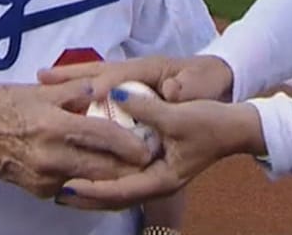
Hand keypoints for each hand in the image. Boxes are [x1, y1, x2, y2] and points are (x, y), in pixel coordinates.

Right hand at [0, 80, 156, 199]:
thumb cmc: (7, 108)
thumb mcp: (41, 91)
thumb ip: (75, 89)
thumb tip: (105, 86)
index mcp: (54, 125)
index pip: (101, 136)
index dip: (128, 143)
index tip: (148, 146)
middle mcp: (52, 155)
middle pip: (103, 167)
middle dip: (129, 167)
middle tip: (150, 159)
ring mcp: (46, 177)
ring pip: (91, 180)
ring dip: (113, 176)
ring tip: (132, 166)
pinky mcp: (42, 190)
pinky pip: (75, 185)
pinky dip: (90, 179)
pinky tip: (103, 170)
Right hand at [37, 55, 234, 103]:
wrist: (219, 77)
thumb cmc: (209, 82)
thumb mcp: (203, 87)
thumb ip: (187, 90)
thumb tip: (172, 91)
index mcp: (149, 69)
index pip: (117, 75)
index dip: (97, 84)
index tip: (75, 93)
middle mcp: (134, 70)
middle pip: (95, 71)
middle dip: (68, 76)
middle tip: (38, 78)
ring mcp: (129, 77)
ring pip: (92, 78)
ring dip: (67, 82)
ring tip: (39, 86)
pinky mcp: (126, 87)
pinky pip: (97, 90)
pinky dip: (76, 92)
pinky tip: (60, 104)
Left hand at [55, 90, 264, 210]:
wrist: (237, 127)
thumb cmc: (211, 123)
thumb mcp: (178, 115)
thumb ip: (145, 107)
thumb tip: (112, 94)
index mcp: (161, 179)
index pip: (119, 191)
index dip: (91, 190)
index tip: (65, 187)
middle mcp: (156, 183)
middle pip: (113, 197)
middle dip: (85, 195)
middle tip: (54, 190)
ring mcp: (156, 176)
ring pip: (117, 189)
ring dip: (92, 187)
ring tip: (62, 182)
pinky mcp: (155, 165)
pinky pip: (124, 176)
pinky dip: (105, 174)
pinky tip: (88, 164)